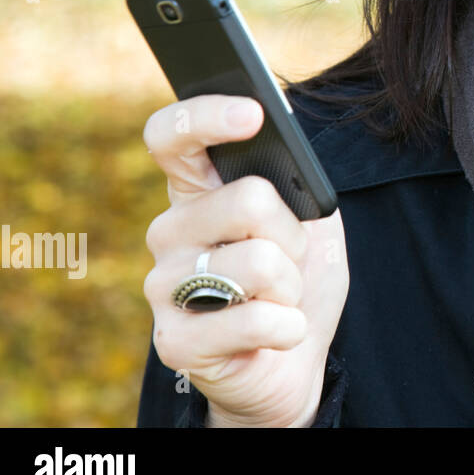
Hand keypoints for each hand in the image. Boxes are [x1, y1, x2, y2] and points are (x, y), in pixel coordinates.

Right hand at [141, 94, 349, 426]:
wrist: (292, 361)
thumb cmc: (297, 280)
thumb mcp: (310, 220)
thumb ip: (295, 179)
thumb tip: (284, 135)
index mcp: (195, 192)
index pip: (171, 137)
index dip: (205, 116)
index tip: (252, 113)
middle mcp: (169, 232)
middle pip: (248, 198)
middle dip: (294, 235)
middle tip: (289, 260)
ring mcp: (163, 286)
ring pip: (259, 261)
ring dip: (293, 286)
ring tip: (278, 299)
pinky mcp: (173, 342)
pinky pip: (256, 319)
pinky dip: (289, 327)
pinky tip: (278, 332)